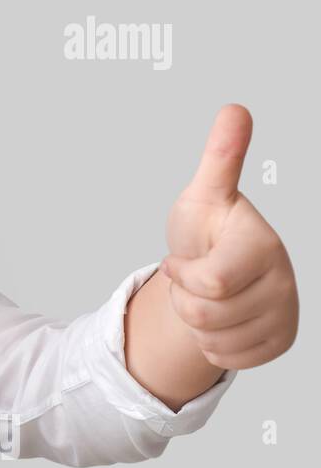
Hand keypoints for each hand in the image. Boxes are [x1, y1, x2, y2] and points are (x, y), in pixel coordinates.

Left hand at [161, 104, 298, 370]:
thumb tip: (235, 109)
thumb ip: (221, 157)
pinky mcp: (279, 342)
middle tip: (193, 280)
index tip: (180, 261)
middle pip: (206, 314)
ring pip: (214, 339)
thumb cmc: (208, 231)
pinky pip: (227, 359)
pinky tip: (219, 318)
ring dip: (196, 322)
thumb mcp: (205, 194)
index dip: (183, 276)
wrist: (214, 269)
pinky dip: (211, 343)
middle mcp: (284, 282)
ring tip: (206, 297)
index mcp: (264, 246)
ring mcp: (285, 315)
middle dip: (185, 298)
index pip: (212, 283)